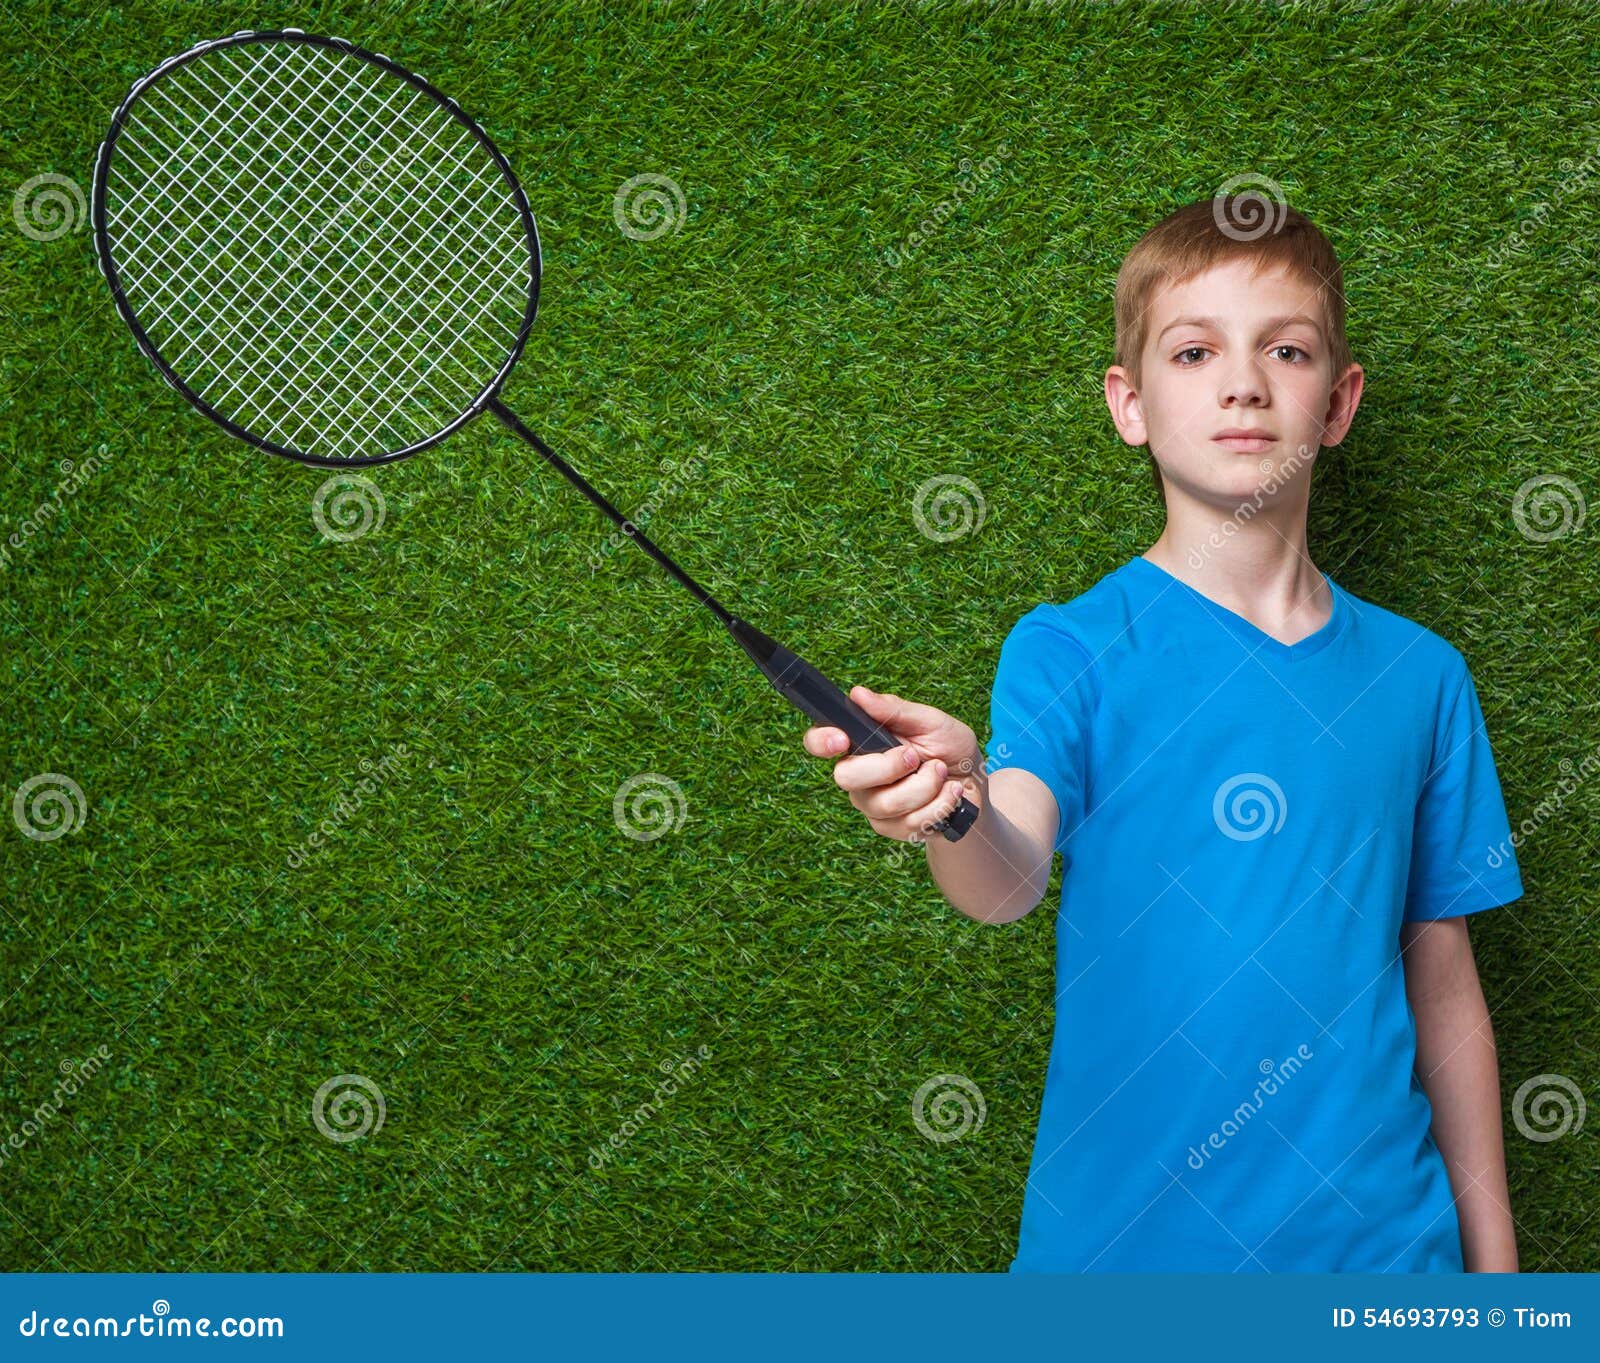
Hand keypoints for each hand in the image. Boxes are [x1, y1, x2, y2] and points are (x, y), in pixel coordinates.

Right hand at [802, 685, 984, 842]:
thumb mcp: (930, 721)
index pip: (820, 741)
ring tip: (941, 772)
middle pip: (846, 777)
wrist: (975, 786)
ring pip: (883, 804)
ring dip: (924, 786)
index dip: (821, 741)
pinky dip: (938, 805)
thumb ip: (895, 710)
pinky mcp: (891, 828)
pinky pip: (907, 823)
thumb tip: (858, 694)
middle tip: (915, 757)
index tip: (842, 740)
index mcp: (861, 742)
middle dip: (887, 767)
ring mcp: (872, 804)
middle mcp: (859, 775)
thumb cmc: (949, 748)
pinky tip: (950, 793)